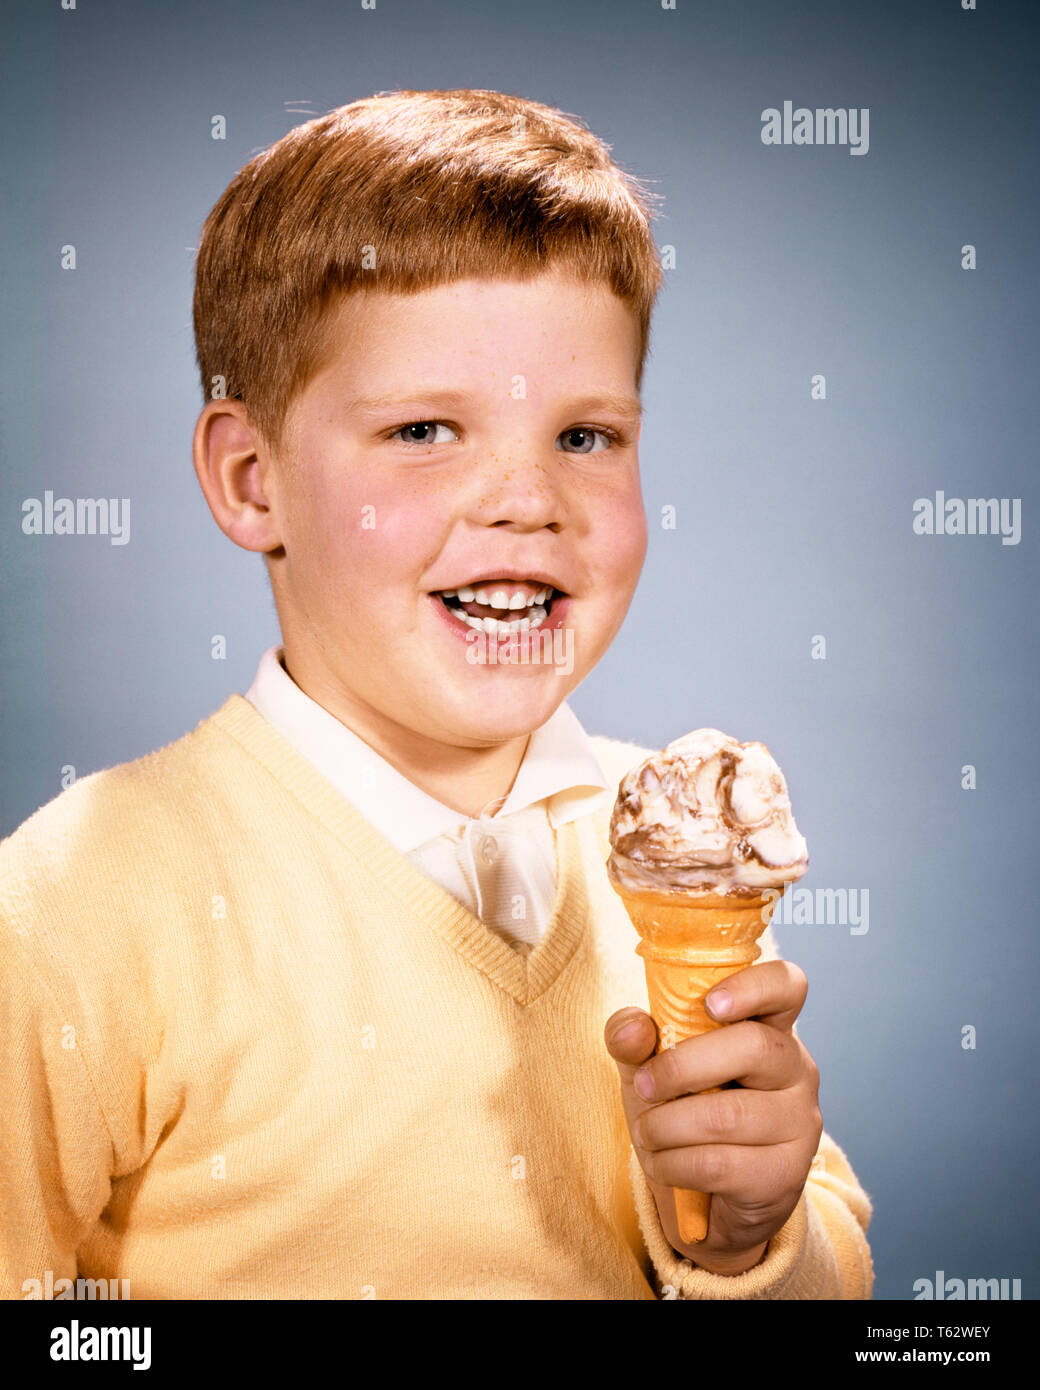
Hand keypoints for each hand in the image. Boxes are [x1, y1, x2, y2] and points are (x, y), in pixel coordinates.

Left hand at [604, 960, 822, 1275]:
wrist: (705, 1199)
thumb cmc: (682, 1111)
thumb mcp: (648, 1067)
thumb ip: (631, 1039)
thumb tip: (633, 1030)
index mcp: (768, 1027)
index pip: (787, 985)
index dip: (755, 986)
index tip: (710, 1004)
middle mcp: (796, 1069)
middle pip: (755, 1047)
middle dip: (682, 1067)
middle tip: (645, 1086)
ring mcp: (799, 1123)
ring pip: (728, 1115)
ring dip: (667, 1125)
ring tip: (648, 1132)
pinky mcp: (786, 1174)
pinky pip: (720, 1164)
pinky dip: (674, 1164)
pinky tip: (663, 1163)